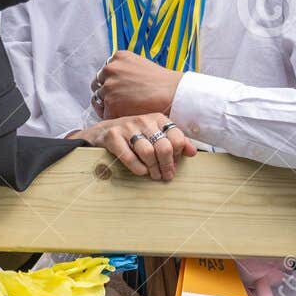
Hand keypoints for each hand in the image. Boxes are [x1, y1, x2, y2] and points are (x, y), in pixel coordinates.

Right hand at [70, 112, 195, 180]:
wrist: (102, 132)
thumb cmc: (133, 136)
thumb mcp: (155, 135)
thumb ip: (174, 142)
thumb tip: (193, 152)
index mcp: (158, 119)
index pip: (177, 137)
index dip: (178, 155)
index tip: (175, 165)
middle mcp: (144, 120)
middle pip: (164, 146)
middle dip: (167, 165)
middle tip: (166, 176)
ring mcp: (128, 127)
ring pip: (148, 152)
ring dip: (154, 168)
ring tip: (154, 176)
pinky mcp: (113, 136)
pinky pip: (129, 156)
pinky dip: (138, 168)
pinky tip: (142, 172)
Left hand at [93, 50, 182, 118]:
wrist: (173, 94)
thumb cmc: (162, 83)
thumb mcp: (140, 65)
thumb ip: (124, 70)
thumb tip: (116, 82)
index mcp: (118, 57)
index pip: (105, 72)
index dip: (110, 82)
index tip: (120, 91)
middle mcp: (110, 69)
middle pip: (97, 84)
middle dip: (106, 92)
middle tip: (120, 102)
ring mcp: (109, 86)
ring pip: (98, 100)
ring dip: (108, 106)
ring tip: (124, 111)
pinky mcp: (110, 104)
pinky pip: (104, 114)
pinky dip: (113, 117)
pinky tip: (126, 117)